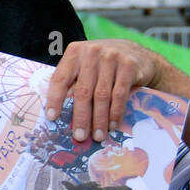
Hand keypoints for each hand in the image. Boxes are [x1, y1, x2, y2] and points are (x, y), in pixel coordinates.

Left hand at [45, 39, 164, 142]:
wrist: (137, 53)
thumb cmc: (103, 63)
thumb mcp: (85, 63)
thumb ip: (73, 80)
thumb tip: (59, 113)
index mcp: (75, 52)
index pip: (60, 78)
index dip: (55, 99)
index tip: (52, 118)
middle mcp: (91, 52)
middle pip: (82, 91)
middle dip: (80, 117)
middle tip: (79, 136)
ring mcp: (111, 57)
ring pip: (102, 95)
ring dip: (99, 120)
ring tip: (98, 136)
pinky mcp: (129, 66)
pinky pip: (119, 94)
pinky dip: (115, 113)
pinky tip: (112, 125)